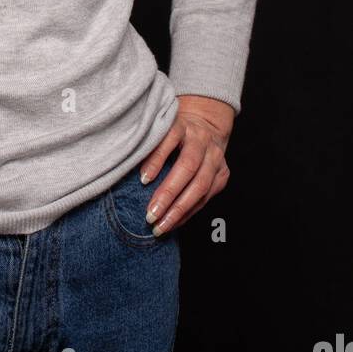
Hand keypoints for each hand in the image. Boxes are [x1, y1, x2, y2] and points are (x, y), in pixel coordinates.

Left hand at [139, 94, 234, 235]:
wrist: (205, 127)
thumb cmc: (173, 133)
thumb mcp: (159, 131)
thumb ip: (148, 146)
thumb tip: (129, 170)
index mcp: (182, 125)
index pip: (169, 140)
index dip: (156, 159)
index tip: (142, 180)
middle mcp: (202, 140)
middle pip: (188, 167)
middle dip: (168, 194)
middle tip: (151, 214)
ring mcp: (215, 157)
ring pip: (200, 186)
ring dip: (179, 210)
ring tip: (161, 226)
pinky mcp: (223, 173)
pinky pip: (206, 197)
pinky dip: (189, 213)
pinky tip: (174, 223)